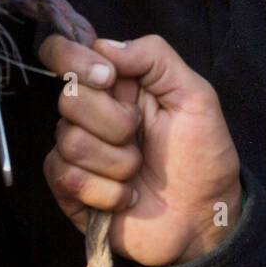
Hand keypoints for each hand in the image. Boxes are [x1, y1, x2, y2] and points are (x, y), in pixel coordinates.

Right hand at [40, 34, 242, 266]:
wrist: (204, 219)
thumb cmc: (202, 155)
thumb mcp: (195, 96)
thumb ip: (155, 57)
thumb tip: (104, 47)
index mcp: (112, 82)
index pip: (61, 51)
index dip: (73, 58)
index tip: (108, 77)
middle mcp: (88, 112)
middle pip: (68, 98)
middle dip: (114, 122)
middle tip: (140, 136)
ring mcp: (76, 151)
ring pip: (70, 141)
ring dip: (117, 162)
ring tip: (139, 170)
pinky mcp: (70, 189)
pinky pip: (67, 178)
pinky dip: (106, 191)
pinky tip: (126, 196)